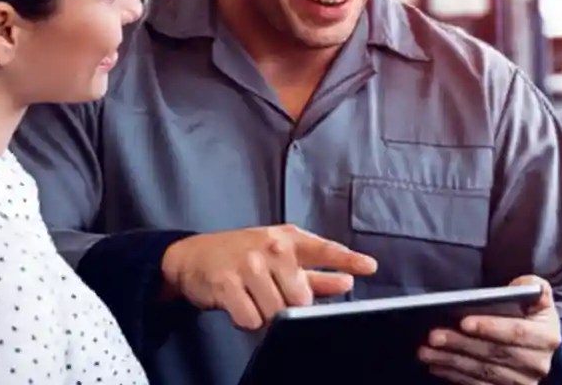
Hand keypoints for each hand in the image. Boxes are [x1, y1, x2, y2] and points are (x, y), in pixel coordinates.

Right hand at [160, 224, 377, 329]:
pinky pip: (250, 319)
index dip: (348, 259)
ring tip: (253, 299)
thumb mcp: (278, 257)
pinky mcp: (227, 283)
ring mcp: (248, 264)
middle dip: (290, 308)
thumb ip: (314, 273)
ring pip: (276, 312)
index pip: (323, 250)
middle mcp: (271, 248)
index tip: (370, 266)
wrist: (191, 256)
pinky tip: (239, 305)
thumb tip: (346, 282)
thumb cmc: (241, 256)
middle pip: (300, 299)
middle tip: (272, 297)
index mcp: (288, 240)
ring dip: (266, 316)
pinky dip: (247, 321)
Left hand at [419, 275, 561, 384]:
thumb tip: (521, 284)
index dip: (490, 327)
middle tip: (434, 336)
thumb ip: (533, 286)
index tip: (463, 322)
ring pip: (482, 372)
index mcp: (546, 336)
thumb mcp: (538, 298)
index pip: (516, 332)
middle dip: (461, 344)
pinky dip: (455, 376)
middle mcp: (538, 363)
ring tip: (426, 351)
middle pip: (494, 353)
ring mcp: (523, 382)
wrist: (539, 347)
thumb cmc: (531, 316)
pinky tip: (437, 365)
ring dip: (451, 361)